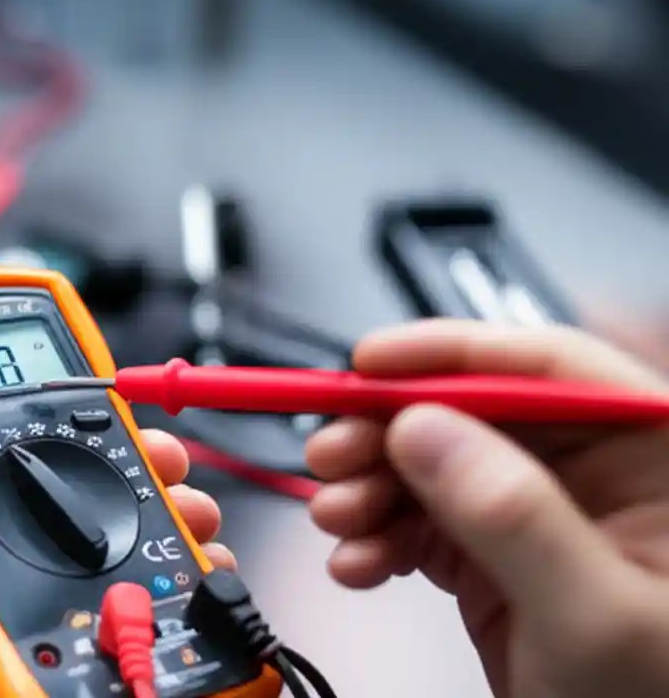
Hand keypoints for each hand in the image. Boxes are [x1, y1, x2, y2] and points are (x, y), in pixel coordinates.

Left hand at [0, 423, 232, 696]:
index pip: (2, 477)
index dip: (50, 433)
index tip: (94, 406)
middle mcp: (13, 598)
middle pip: (87, 512)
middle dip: (137, 472)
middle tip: (167, 461)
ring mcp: (67, 642)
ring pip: (140, 564)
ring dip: (182, 527)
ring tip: (196, 518)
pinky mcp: (117, 681)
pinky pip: (172, 629)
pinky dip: (205, 597)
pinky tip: (211, 581)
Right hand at [306, 320, 668, 697]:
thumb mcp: (591, 615)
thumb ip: (511, 516)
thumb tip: (426, 430)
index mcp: (648, 459)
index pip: (547, 368)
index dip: (451, 353)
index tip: (370, 363)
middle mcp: (589, 477)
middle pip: (469, 412)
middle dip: (386, 430)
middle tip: (330, 452)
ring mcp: (532, 519)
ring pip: (430, 466)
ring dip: (368, 488)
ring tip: (335, 519)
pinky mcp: (489, 561)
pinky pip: (416, 525)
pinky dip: (374, 539)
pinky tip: (357, 565)